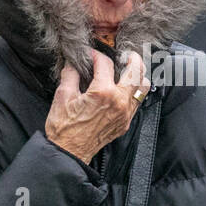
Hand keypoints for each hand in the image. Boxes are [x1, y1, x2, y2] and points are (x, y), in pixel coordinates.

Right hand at [45, 49, 149, 164]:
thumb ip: (71, 74)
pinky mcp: (125, 122)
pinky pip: (137, 102)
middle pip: (136, 70)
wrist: (69, 152)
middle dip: (131, 57)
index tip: (90, 55)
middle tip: (125, 53)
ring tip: (129, 70)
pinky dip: (133, 91)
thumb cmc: (64, 128)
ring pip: (143, 87)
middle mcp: (119, 102)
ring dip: (138, 75)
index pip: (106, 63)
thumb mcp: (62, 96)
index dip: (96, 55)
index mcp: (103, 92)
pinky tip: (123, 88)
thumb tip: (73, 62)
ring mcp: (125, 113)